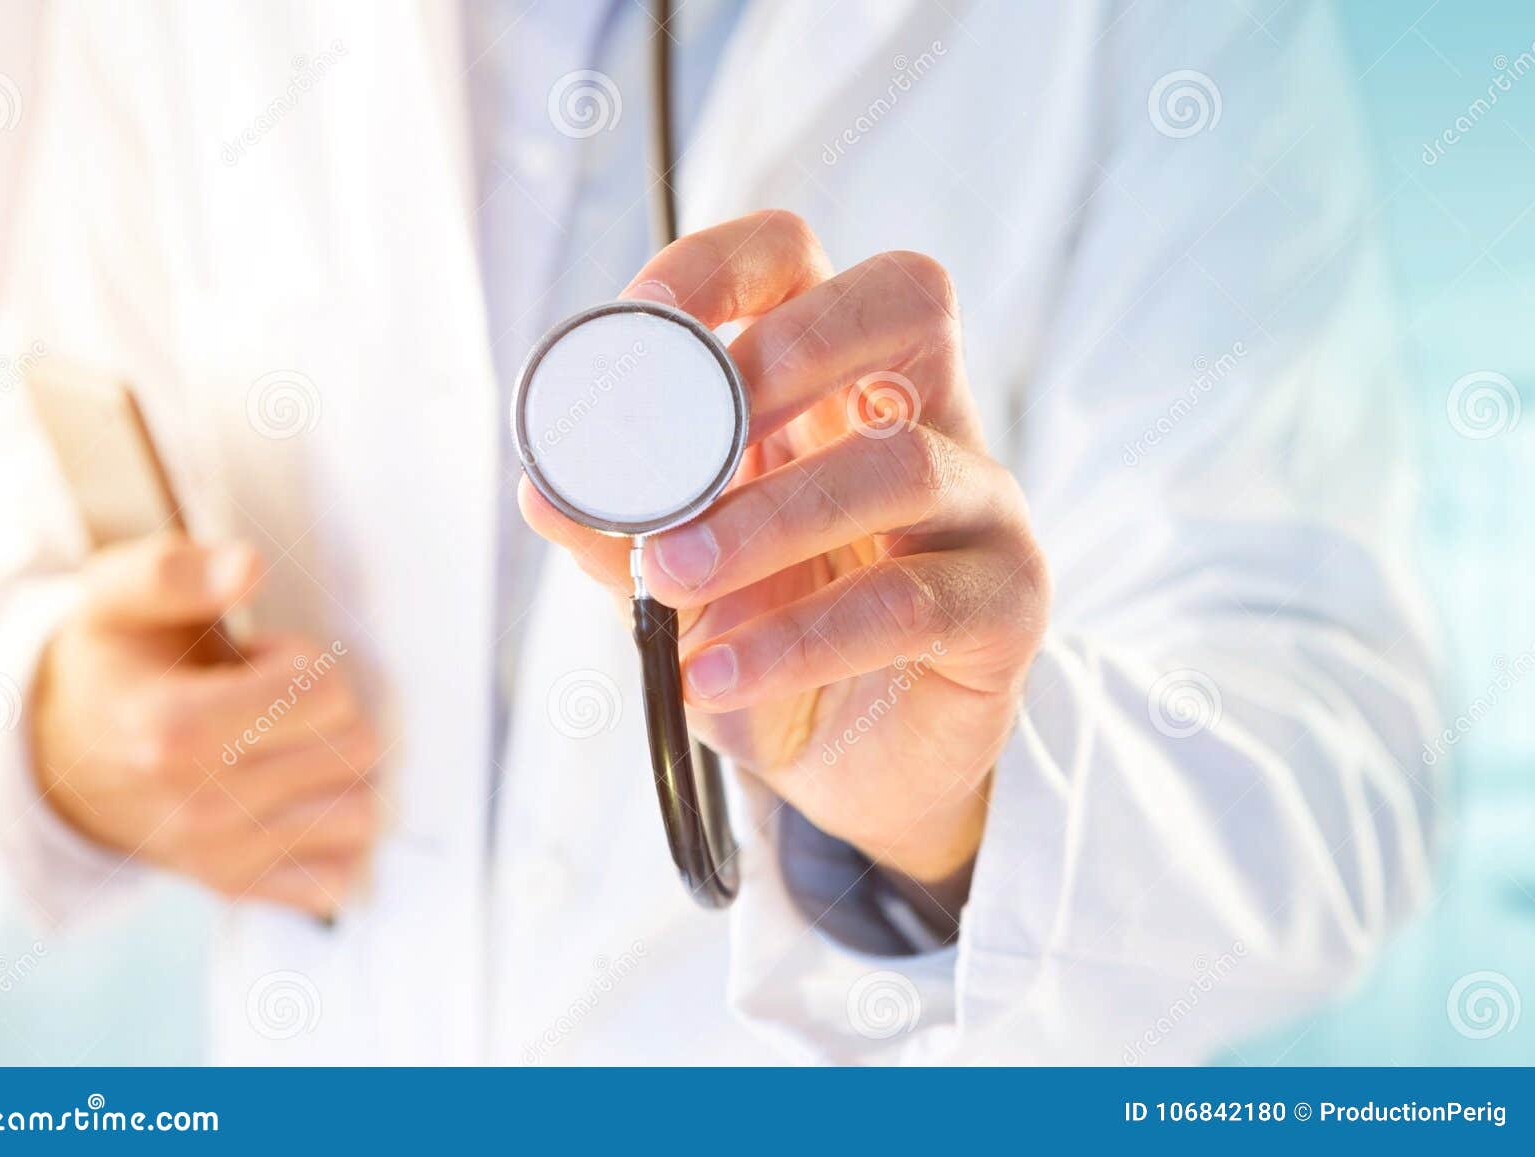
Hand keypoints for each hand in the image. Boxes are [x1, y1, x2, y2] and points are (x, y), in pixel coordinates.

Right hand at [30, 533, 380, 915]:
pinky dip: (331, 837)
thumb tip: (248, 566)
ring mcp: (218, 856)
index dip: (302, 661)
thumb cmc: (110, 662)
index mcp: (173, 730)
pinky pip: (337, 877)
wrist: (54, 751)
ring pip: (361, 813)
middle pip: (355, 748)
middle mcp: (199, 805)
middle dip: (326, 711)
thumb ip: (176, 571)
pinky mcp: (234, 886)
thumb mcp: (117, 596)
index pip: (325, 692)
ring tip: (277, 748)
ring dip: (336, 772)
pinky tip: (291, 800)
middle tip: (267, 703)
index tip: (255, 662)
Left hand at [521, 211, 1049, 896]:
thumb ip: (619, 531)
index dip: (722, 265)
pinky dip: (801, 639)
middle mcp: (920, 414)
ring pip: (906, 464)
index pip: (796, 258)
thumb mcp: (673, 582)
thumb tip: (543, 489)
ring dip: (768, 519)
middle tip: (687, 448)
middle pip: (906, 299)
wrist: (850, 763)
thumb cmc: (767, 637)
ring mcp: (978, 503)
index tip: (641, 321)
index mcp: (827, 380)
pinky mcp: (1005, 603)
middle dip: (787, 353)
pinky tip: (719, 675)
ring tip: (668, 577)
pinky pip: (914, 602)